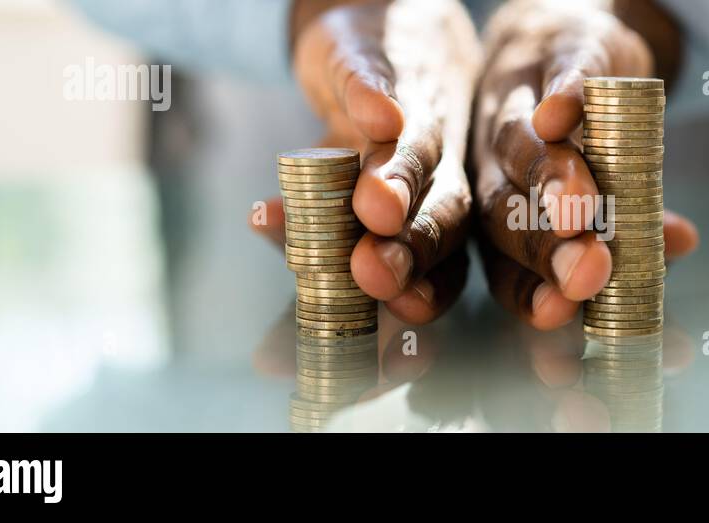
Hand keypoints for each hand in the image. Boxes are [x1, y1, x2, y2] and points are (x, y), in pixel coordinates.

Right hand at [251, 0, 480, 323]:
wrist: (383, 35)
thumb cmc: (362, 137)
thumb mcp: (338, 194)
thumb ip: (309, 239)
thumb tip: (265, 304)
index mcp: (437, 208)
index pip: (443, 261)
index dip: (427, 290)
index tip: (403, 315)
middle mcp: (441, 164)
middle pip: (442, 209)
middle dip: (412, 245)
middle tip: (377, 275)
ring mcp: (416, 108)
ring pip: (419, 146)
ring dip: (398, 176)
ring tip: (373, 206)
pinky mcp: (382, 58)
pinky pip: (382, 77)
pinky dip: (377, 94)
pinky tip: (373, 111)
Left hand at [471, 0, 697, 329]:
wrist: (569, 39)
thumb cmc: (588, 137)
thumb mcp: (614, 186)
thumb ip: (642, 226)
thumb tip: (684, 244)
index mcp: (505, 211)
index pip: (507, 264)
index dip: (528, 289)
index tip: (558, 315)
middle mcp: (494, 164)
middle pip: (507, 210)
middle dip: (545, 245)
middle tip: (585, 271)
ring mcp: (517, 105)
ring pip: (519, 144)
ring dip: (549, 176)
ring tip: (581, 209)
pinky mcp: (552, 54)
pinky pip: (553, 75)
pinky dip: (560, 94)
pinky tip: (566, 112)